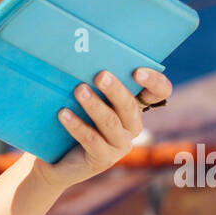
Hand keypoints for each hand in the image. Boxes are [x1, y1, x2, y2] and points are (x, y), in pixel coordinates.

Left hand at [31, 66, 172, 191]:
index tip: (137, 71)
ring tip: (79, 90)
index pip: (159, 92)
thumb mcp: (86, 95)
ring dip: (94, 105)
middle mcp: (132, 125)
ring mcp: (120, 144)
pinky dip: (77, 125)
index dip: (154, 81)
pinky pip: (92, 140)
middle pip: (130, 106)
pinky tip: (64, 114)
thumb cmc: (73, 114)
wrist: (56, 156)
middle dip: (115, 90)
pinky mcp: (104, 159)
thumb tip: (82, 56)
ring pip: (110, 122)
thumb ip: (93, 79)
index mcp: (134, 105)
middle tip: (100, 75)